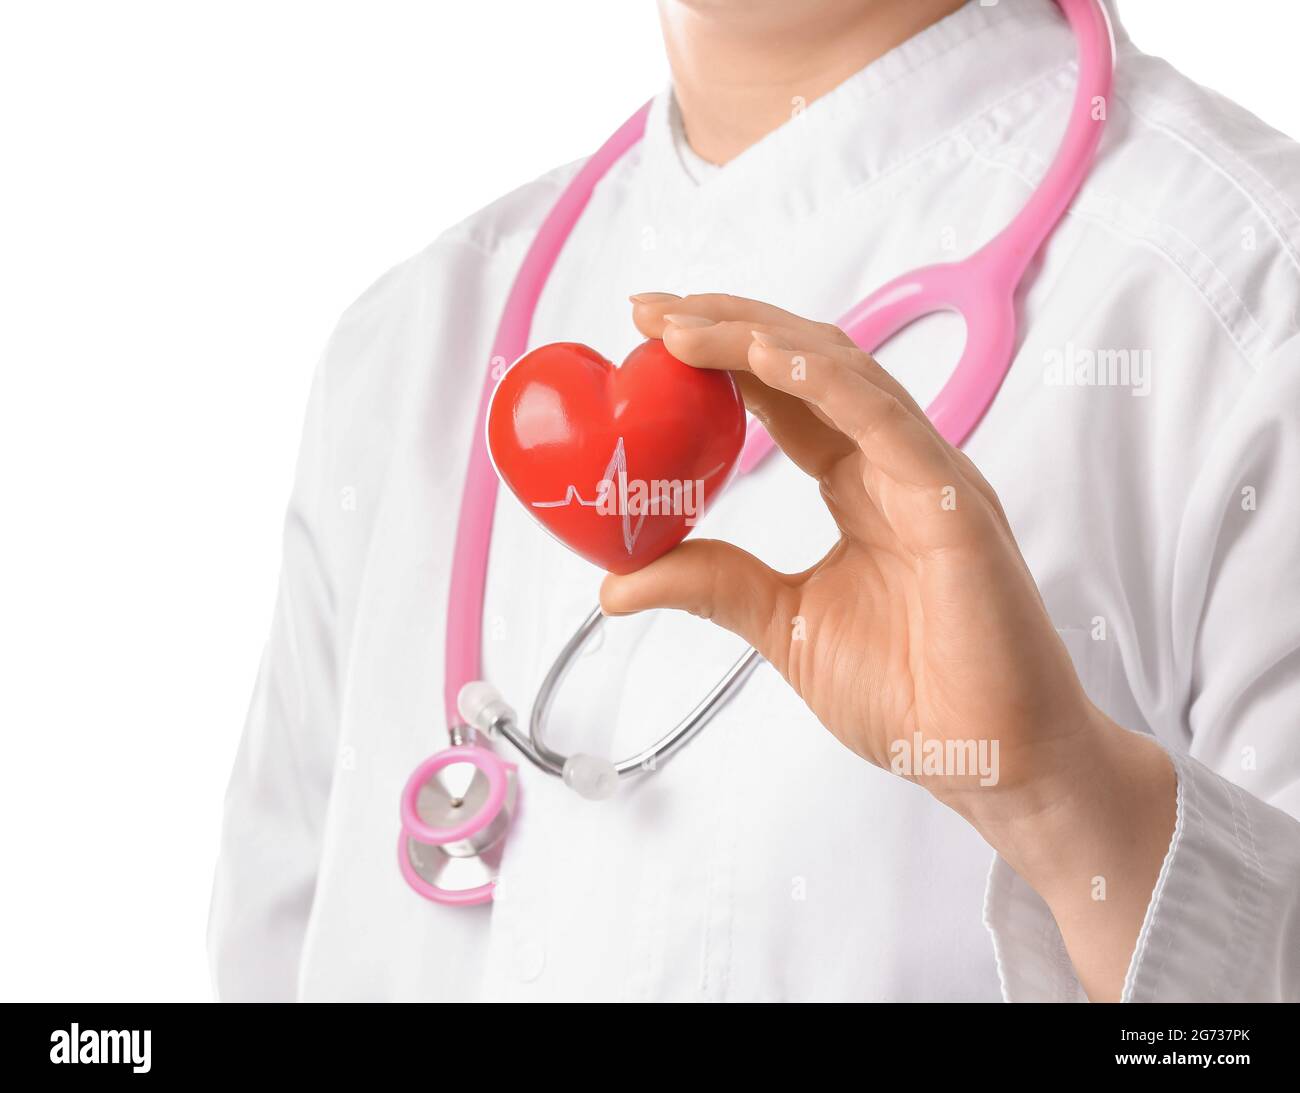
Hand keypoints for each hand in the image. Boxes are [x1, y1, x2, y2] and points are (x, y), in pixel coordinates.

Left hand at [605, 292, 1175, 999]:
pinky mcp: (954, 506)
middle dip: (728, 327)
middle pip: (808, 366)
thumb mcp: (784, 624)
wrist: (992, 761)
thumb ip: (713, 585)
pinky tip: (765, 359)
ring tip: (683, 323)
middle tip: (651, 307)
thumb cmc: (914, 694)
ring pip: (843, 375)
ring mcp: (929, 478)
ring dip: (759, 338)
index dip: (722, 357)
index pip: (787, 397)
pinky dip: (825, 383)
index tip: (649, 335)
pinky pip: (886, 424)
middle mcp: (896, 465)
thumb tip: (617, 582)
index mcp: (862, 486)